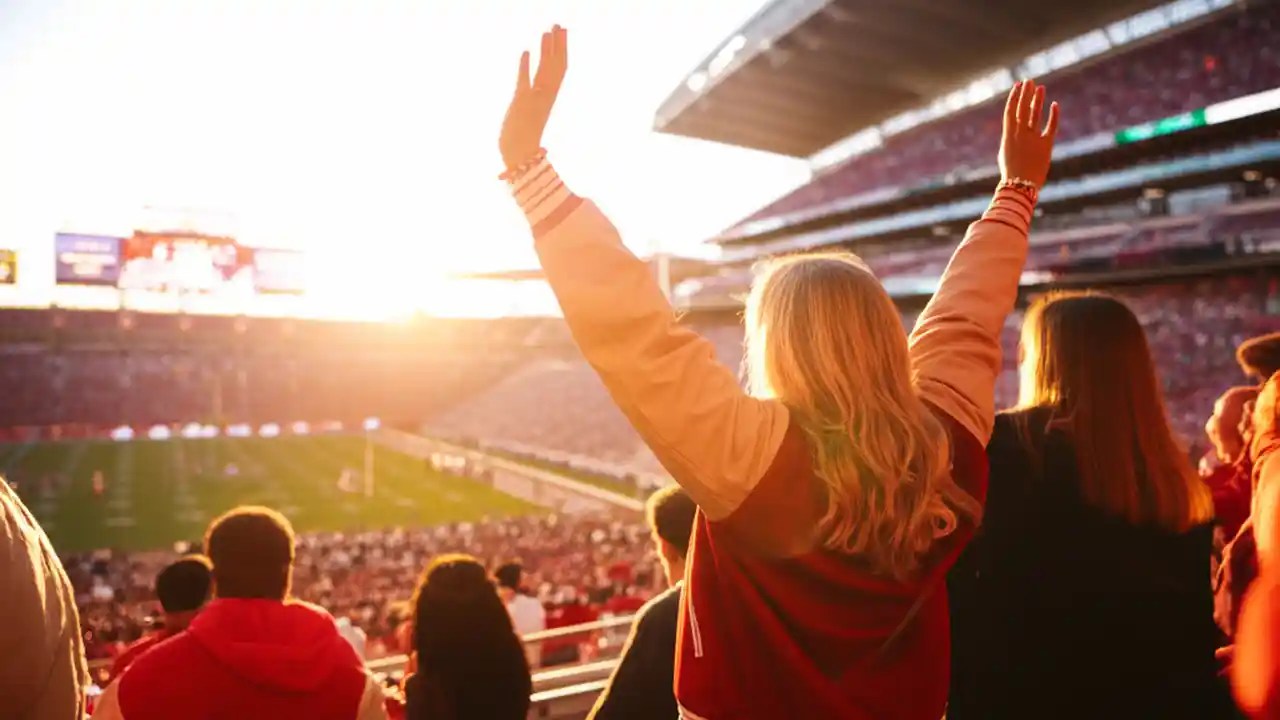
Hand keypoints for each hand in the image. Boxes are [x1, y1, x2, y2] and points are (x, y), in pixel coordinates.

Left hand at [500, 25, 567, 170]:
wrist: (519, 158)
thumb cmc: (522, 141)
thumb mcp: (528, 115)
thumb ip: (531, 102)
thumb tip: (533, 93)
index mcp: (549, 98)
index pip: (559, 69)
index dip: (561, 50)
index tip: (561, 33)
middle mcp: (545, 97)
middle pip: (555, 66)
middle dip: (557, 44)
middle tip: (558, 24)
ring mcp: (534, 100)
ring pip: (545, 71)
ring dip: (546, 51)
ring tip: (547, 31)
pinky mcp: (521, 105)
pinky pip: (525, 82)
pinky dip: (525, 67)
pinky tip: (525, 52)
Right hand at [999, 79, 1058, 187]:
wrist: (1020, 186)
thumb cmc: (1011, 174)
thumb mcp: (1006, 154)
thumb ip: (1011, 140)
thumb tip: (1015, 131)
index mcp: (1008, 136)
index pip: (1010, 111)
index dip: (1014, 97)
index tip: (1017, 86)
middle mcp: (1020, 134)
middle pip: (1023, 108)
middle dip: (1026, 93)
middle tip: (1029, 81)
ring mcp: (1033, 138)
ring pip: (1035, 114)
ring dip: (1037, 99)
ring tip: (1040, 87)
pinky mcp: (1046, 145)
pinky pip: (1051, 126)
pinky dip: (1053, 115)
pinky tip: (1054, 104)